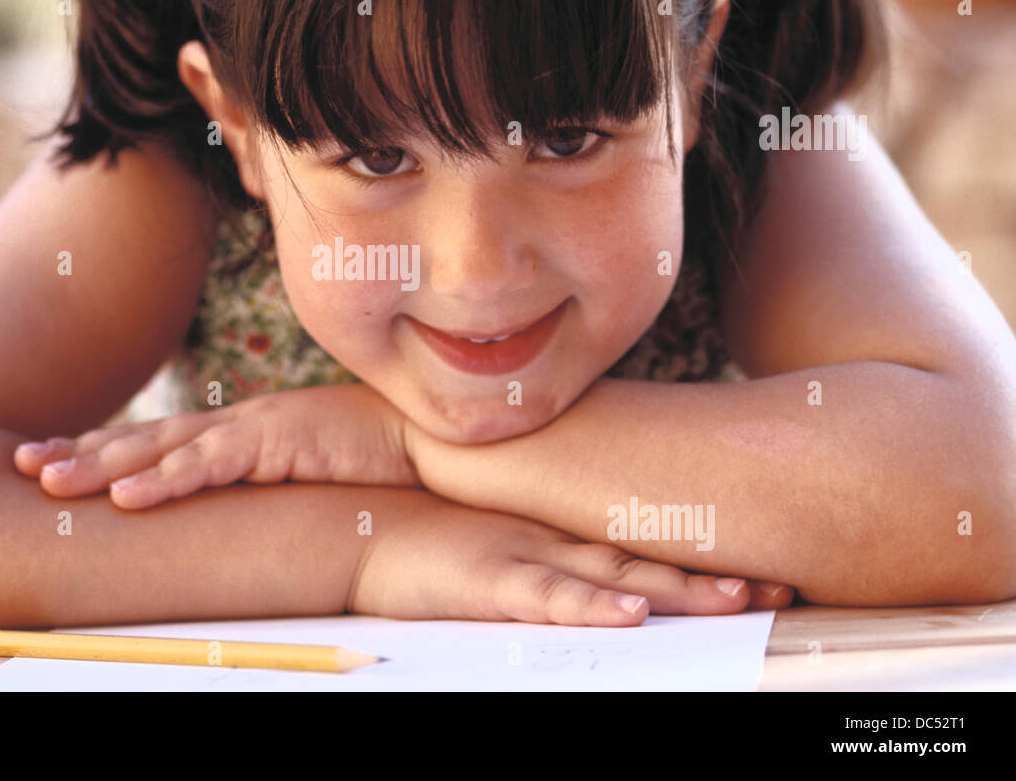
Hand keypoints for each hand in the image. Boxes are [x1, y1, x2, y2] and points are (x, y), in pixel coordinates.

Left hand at [14, 383, 420, 508]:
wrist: (429, 439)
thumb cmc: (373, 458)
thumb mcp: (303, 473)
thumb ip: (263, 484)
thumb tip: (233, 513)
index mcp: (240, 431)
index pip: (158, 442)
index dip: (104, 449)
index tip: (54, 460)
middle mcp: (236, 423)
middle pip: (145, 439)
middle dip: (80, 451)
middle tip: (22, 464)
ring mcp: (254, 428)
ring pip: (162, 448)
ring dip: (102, 465)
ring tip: (48, 481)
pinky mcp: (278, 441)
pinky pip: (210, 466)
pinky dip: (164, 481)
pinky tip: (124, 499)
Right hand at [349, 492, 794, 625]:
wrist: (359, 525)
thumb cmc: (425, 540)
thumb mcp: (495, 544)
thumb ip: (541, 555)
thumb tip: (591, 574)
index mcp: (559, 533)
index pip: (642, 543)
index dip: (700, 557)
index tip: (761, 567)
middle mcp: (554, 540)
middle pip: (646, 559)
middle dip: (712, 576)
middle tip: (778, 586)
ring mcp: (526, 555)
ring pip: (613, 576)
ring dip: (673, 589)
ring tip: (736, 599)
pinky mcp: (490, 579)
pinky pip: (547, 595)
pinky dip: (588, 605)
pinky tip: (628, 613)